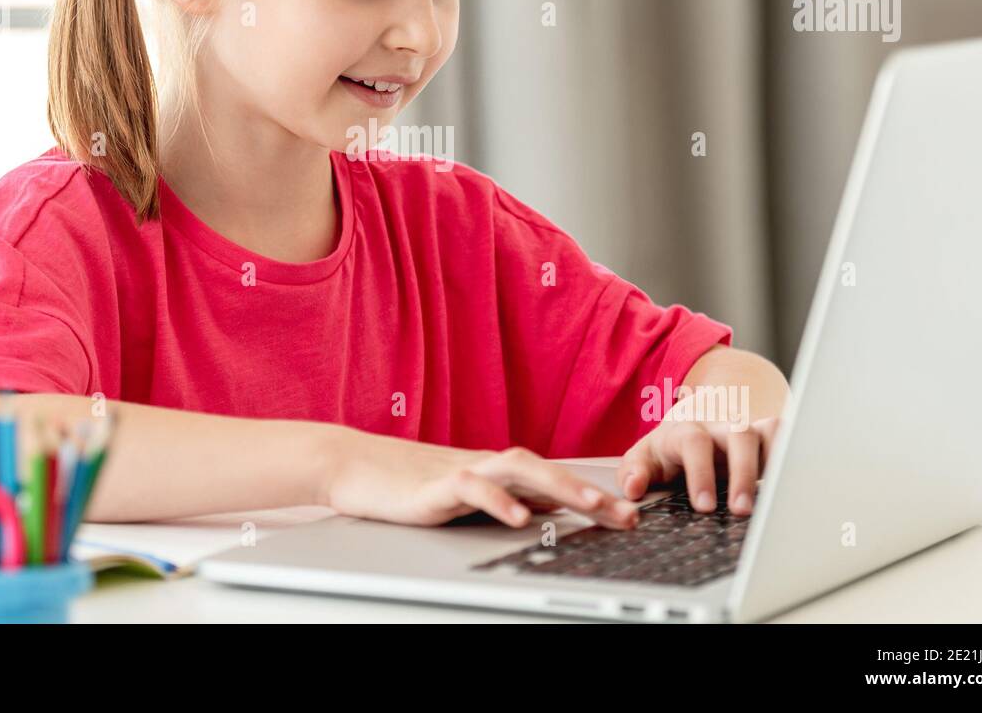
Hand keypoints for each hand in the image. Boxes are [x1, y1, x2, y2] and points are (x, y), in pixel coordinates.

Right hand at [322, 430, 639, 529]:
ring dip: (560, 487)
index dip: (593, 495)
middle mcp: (485, 466)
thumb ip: (503, 498)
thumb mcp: (463, 496)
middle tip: (628, 515)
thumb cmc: (403, 483)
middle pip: (547, 471)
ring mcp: (461, 471)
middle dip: (591, 492)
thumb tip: (547, 509)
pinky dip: (497, 500)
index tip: (631, 515)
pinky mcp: (434, 484)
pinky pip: (472, 488)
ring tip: (593, 506)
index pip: (553, 480)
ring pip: (520, 469)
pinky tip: (519, 517)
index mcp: (495, 471)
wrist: (350, 465)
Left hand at [617, 410, 780, 515]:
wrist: (690, 423)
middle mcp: (719, 426)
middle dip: (742, 471)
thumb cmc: (667, 450)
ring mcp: (745, 429)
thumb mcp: (644, 459)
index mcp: (685, 431)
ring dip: (773, 462)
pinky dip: (791, 451)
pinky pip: (784, 435)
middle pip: (738, 434)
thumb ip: (633, 472)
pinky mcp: (766, 437)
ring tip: (773, 498)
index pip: (694, 443)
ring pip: (767, 431)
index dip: (700, 473)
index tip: (703, 506)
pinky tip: (790, 482)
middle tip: (740, 510)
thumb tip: (632, 489)